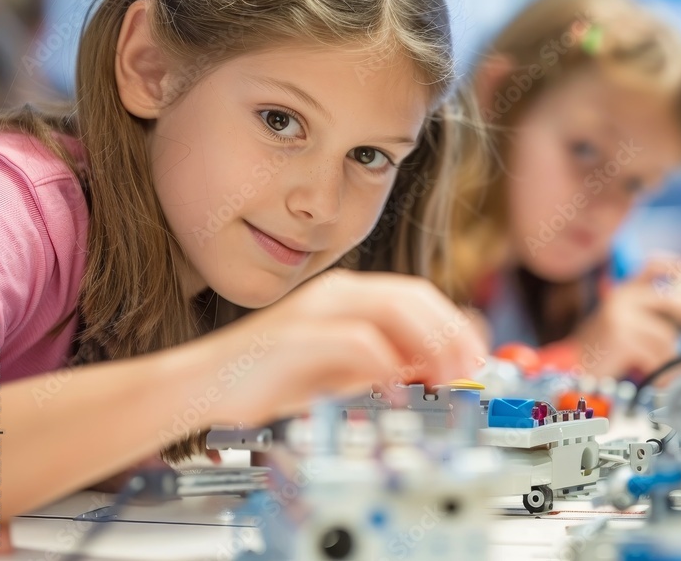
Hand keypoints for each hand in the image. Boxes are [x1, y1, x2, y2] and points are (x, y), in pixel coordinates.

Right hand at [204, 270, 487, 424]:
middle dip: (450, 332)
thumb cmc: (272, 380)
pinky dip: (386, 363)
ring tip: (445, 377)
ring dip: (429, 342)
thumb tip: (441, 363)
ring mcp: (315, 309)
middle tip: (469, 370)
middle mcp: (336, 293)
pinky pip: (356, 340)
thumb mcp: (342, 372)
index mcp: (348, 296)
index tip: (477, 356)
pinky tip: (399, 386)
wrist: (204, 387)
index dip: (453, 323)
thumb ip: (387, 361)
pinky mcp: (296, 336)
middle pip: (413, 295)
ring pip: (392, 308)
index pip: (417, 295)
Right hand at [572, 257, 680, 378]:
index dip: (677, 268)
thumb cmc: (602, 349)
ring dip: (669, 354)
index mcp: (623, 290)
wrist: (571, 367)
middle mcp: (622, 298)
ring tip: (658, 363)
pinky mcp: (623, 339)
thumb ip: (651, 314)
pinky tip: (652, 372)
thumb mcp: (624, 322)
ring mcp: (622, 317)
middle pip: (675, 301)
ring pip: (667, 335)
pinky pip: (657, 354)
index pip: (654, 266)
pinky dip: (660, 367)